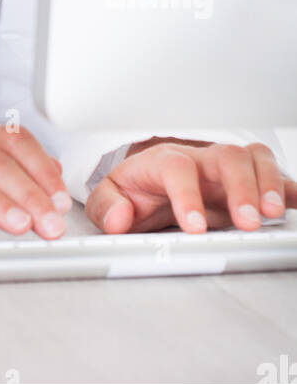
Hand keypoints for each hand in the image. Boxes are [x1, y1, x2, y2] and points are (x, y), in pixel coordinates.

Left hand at [86, 138, 296, 233]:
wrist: (152, 181)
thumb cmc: (137, 189)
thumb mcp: (111, 196)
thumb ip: (106, 206)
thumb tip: (118, 218)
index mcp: (164, 161)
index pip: (176, 167)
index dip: (187, 194)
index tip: (193, 226)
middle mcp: (200, 160)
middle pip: (226, 157)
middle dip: (240, 187)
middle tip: (247, 221)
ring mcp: (226, 169)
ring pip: (253, 159)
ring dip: (267, 184)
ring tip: (272, 214)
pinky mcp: (247, 182)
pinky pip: (273, 174)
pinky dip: (288, 189)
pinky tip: (295, 203)